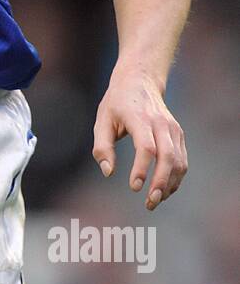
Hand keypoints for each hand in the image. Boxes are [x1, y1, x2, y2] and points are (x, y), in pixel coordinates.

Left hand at [92, 69, 186, 209]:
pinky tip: (164, 191)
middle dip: (160, 182)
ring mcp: (173, 129)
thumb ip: (102, 147)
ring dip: (169, 184)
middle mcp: (161, 123)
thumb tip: (108, 172)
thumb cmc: (117, 103)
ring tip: (154, 202)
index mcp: (140, 118)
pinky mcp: (179, 135)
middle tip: (149, 203)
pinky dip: (175, 178)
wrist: (140, 81)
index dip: (142, 169)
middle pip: (168, 157)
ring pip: (179, 161)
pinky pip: (182, 160)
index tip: (134, 187)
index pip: (146, 147)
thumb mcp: (102, 120)